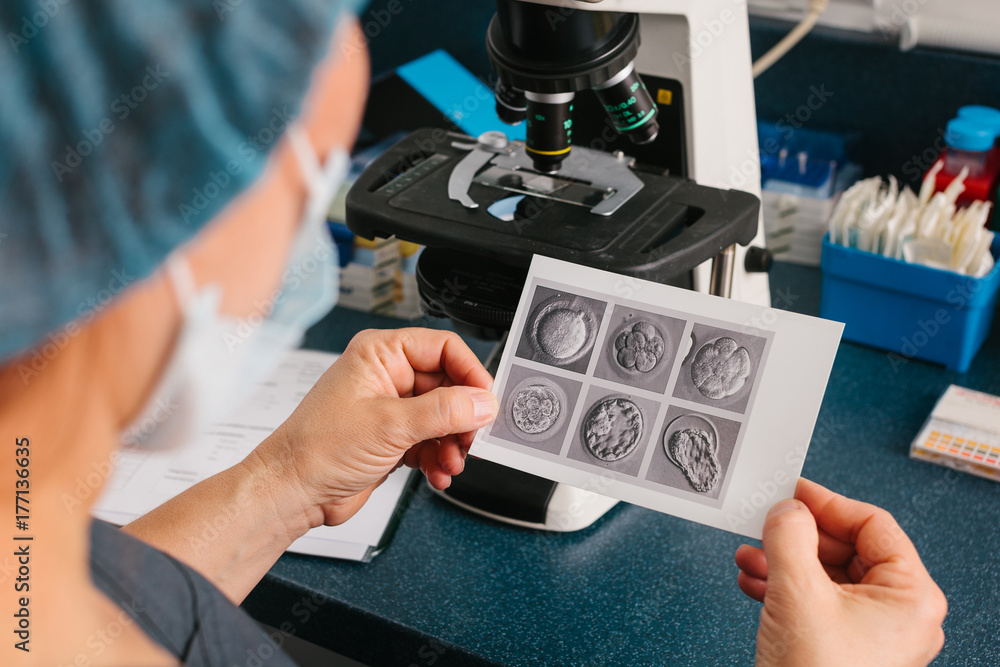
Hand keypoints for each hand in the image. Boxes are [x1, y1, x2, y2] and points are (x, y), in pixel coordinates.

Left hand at [251, 328, 497, 527]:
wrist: (292, 492)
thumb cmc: (316, 449)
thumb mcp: (390, 425)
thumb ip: (443, 411)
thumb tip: (482, 402)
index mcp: (381, 353)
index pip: (443, 348)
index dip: (469, 373)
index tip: (486, 400)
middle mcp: (386, 376)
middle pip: (448, 385)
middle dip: (462, 417)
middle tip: (471, 438)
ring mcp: (390, 407)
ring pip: (442, 417)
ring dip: (452, 442)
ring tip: (451, 462)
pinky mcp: (392, 437)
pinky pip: (431, 440)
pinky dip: (439, 457)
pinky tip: (438, 472)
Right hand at [735, 478, 946, 666]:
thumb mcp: (797, 591)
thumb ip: (790, 536)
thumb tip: (787, 508)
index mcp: (911, 596)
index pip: (872, 524)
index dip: (827, 502)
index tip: (792, 490)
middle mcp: (900, 614)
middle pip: (847, 548)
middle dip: (797, 536)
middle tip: (765, 524)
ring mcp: (874, 634)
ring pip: (827, 576)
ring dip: (784, 561)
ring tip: (750, 555)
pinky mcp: (847, 649)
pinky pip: (818, 602)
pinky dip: (784, 588)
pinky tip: (754, 583)